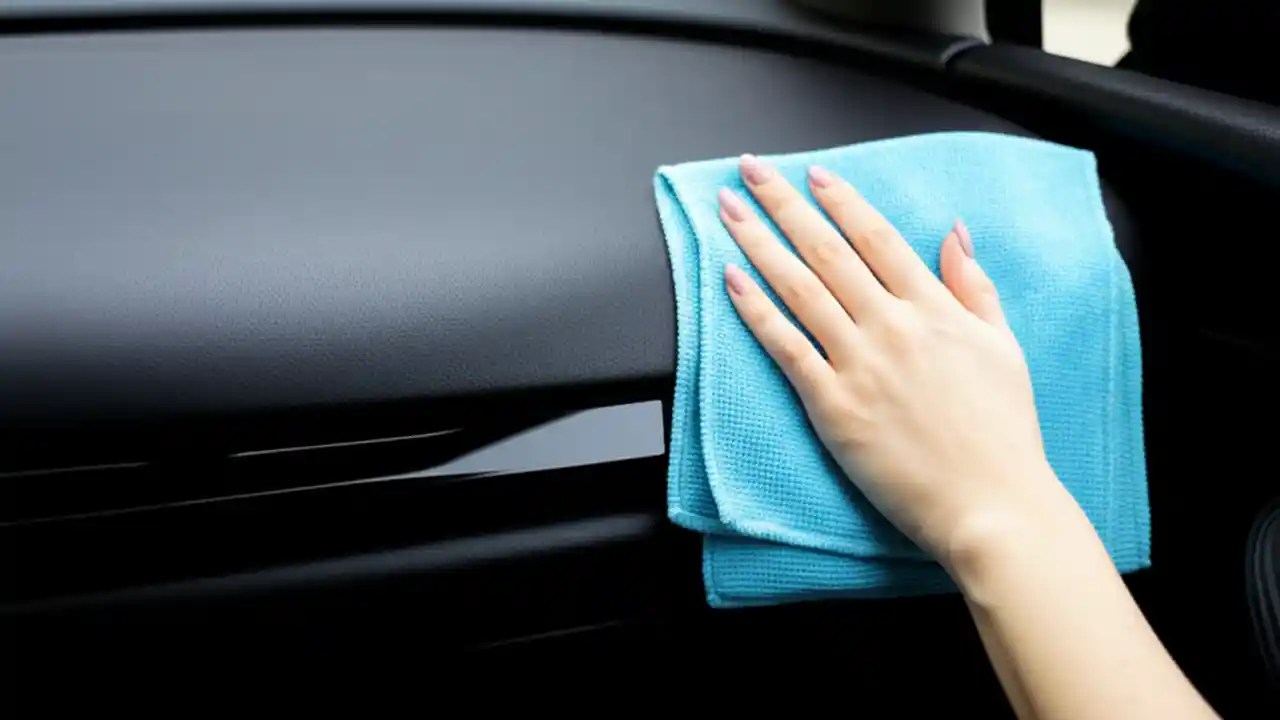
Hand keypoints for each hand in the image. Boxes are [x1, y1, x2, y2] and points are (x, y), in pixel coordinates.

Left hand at [719, 155, 1072, 568]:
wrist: (993, 505)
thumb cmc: (1003, 436)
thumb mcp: (1003, 348)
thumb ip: (974, 287)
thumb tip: (955, 233)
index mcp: (935, 310)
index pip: (877, 237)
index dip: (840, 200)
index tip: (812, 174)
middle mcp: (894, 326)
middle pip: (827, 250)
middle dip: (784, 204)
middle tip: (750, 170)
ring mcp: (861, 365)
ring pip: (799, 288)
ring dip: (759, 241)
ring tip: (729, 210)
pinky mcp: (833, 406)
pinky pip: (785, 346)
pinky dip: (755, 309)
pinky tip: (730, 278)